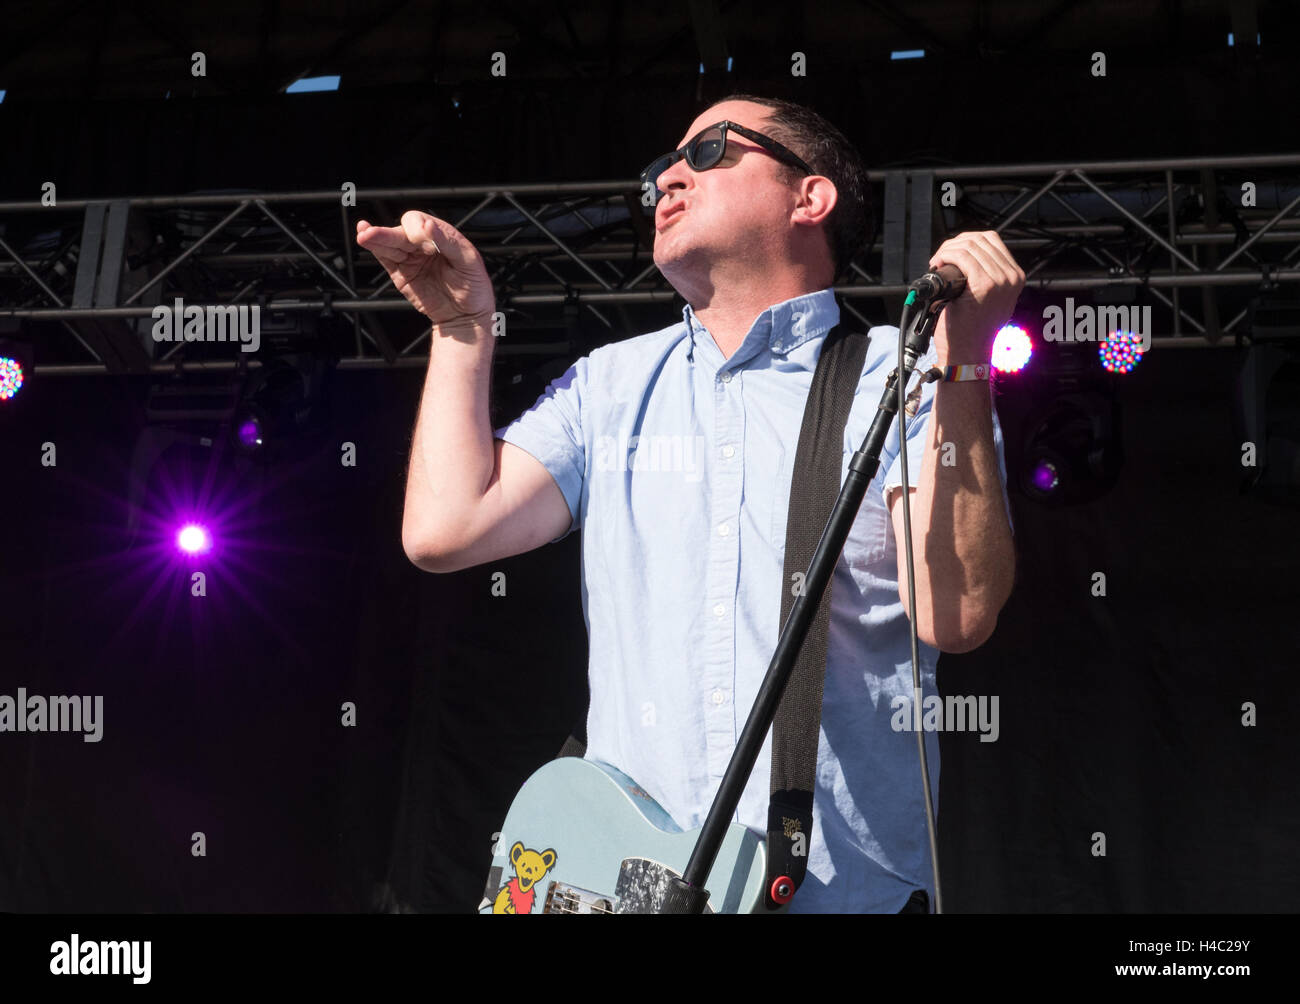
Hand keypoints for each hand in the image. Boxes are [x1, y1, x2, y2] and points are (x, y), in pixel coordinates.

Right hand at [355, 211, 495, 327]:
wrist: (467, 316)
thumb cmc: (474, 287)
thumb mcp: (468, 260)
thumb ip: (448, 241)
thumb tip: (428, 225)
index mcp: (441, 235)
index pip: (420, 221)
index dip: (416, 228)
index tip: (421, 242)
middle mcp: (423, 244)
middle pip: (400, 232)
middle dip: (387, 233)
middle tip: (373, 232)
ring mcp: (411, 259)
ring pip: (390, 244)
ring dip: (377, 238)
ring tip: (365, 235)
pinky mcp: (401, 274)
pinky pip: (386, 258)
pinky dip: (375, 249)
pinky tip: (365, 237)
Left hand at [927, 231, 1024, 365]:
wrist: (967, 354)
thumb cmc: (971, 331)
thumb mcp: (989, 299)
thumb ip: (986, 276)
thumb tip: (965, 254)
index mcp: (1015, 277)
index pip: (991, 240)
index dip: (966, 240)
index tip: (950, 252)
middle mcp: (1011, 277)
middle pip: (979, 240)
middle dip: (954, 244)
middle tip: (939, 258)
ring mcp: (1000, 280)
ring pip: (969, 246)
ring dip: (947, 250)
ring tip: (937, 263)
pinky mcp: (984, 285)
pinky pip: (963, 257)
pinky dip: (946, 256)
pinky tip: (937, 265)